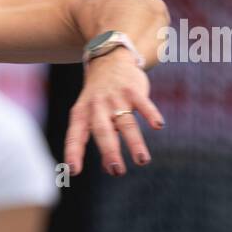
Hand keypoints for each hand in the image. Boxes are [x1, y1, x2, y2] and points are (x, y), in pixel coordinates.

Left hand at [63, 49, 164, 175]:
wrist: (108, 60)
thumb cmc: (99, 97)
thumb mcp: (91, 115)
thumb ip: (100, 139)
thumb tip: (108, 168)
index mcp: (81, 114)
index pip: (75, 136)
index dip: (73, 153)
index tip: (72, 171)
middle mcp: (97, 106)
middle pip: (103, 131)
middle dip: (109, 151)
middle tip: (117, 170)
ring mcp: (115, 97)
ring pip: (126, 122)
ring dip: (135, 142)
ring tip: (142, 160)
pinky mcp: (133, 89)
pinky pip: (143, 104)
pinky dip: (151, 114)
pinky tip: (158, 126)